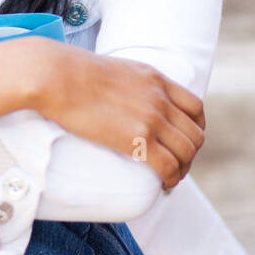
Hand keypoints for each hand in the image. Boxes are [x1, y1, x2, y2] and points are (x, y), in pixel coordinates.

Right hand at [37, 48, 205, 191]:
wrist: (59, 77)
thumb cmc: (73, 72)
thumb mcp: (115, 69)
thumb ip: (129, 83)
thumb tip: (120, 96)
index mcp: (156, 79)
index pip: (195, 107)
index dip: (196, 128)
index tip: (184, 140)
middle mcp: (160, 99)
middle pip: (195, 133)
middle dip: (189, 153)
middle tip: (176, 165)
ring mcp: (152, 119)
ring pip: (187, 152)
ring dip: (183, 169)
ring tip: (170, 177)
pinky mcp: (137, 140)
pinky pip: (169, 166)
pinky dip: (171, 179)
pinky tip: (164, 184)